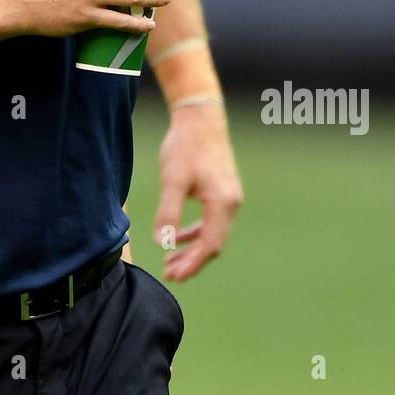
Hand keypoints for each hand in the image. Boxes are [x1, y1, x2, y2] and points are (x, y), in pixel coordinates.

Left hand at [152, 101, 242, 282]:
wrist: (200, 118)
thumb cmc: (185, 147)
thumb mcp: (172, 180)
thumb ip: (168, 213)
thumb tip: (162, 243)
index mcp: (222, 203)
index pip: (210, 245)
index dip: (192, 264)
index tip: (175, 276)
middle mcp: (231, 203)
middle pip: (214, 243)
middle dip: (192, 261)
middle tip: (169, 274)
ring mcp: (229, 197)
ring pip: (213, 233)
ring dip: (193, 248)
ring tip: (170, 261)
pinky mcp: (222, 191)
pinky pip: (212, 221)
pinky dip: (196, 232)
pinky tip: (178, 237)